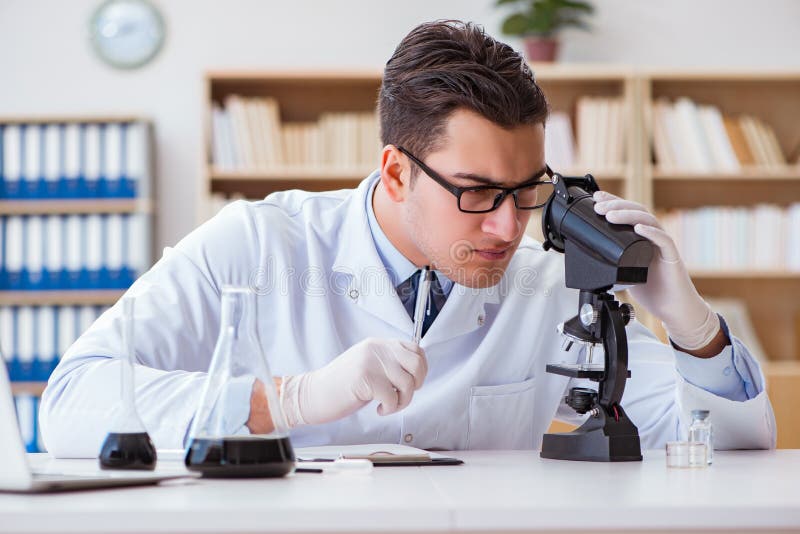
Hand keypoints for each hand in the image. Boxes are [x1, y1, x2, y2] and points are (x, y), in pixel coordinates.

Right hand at [280, 338, 427, 426]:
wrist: (312, 395)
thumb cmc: (339, 385)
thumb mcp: (367, 365)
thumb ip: (388, 363)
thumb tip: (416, 372)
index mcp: (377, 344)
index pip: (415, 349)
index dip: (421, 369)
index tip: (413, 383)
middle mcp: (376, 349)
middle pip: (416, 363)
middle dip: (416, 384)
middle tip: (402, 395)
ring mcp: (370, 362)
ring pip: (407, 383)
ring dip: (402, 401)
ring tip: (388, 405)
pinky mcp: (365, 379)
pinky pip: (392, 396)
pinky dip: (390, 408)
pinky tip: (379, 409)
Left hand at [592, 191, 721, 352]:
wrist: (672, 309)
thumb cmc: (651, 290)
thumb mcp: (624, 271)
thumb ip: (612, 259)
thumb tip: (587, 253)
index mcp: (642, 238)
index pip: (628, 213)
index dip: (614, 202)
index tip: (596, 197)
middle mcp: (654, 237)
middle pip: (638, 212)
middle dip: (617, 205)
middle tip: (599, 206)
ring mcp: (663, 246)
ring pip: (649, 222)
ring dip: (629, 215)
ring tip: (611, 215)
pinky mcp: (672, 257)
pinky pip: (664, 241)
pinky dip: (651, 233)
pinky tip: (639, 228)